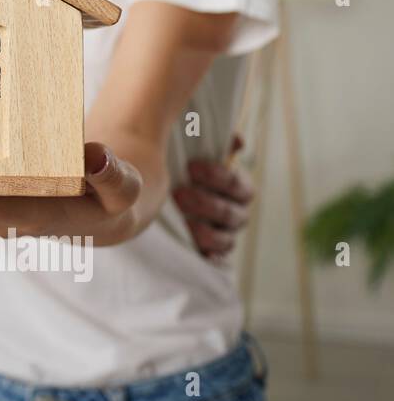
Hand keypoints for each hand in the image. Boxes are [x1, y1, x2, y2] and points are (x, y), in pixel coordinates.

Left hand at [174, 134, 253, 259]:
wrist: (161, 196)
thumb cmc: (183, 170)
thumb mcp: (192, 152)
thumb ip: (211, 141)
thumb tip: (237, 140)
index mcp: (235, 186)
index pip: (239, 185)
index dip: (218, 176)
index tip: (191, 167)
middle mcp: (234, 211)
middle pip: (233, 213)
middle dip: (206, 203)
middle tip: (179, 193)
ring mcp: (224, 233)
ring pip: (226, 238)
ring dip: (206, 230)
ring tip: (184, 220)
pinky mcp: (210, 251)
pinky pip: (218, 259)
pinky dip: (212, 256)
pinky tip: (202, 253)